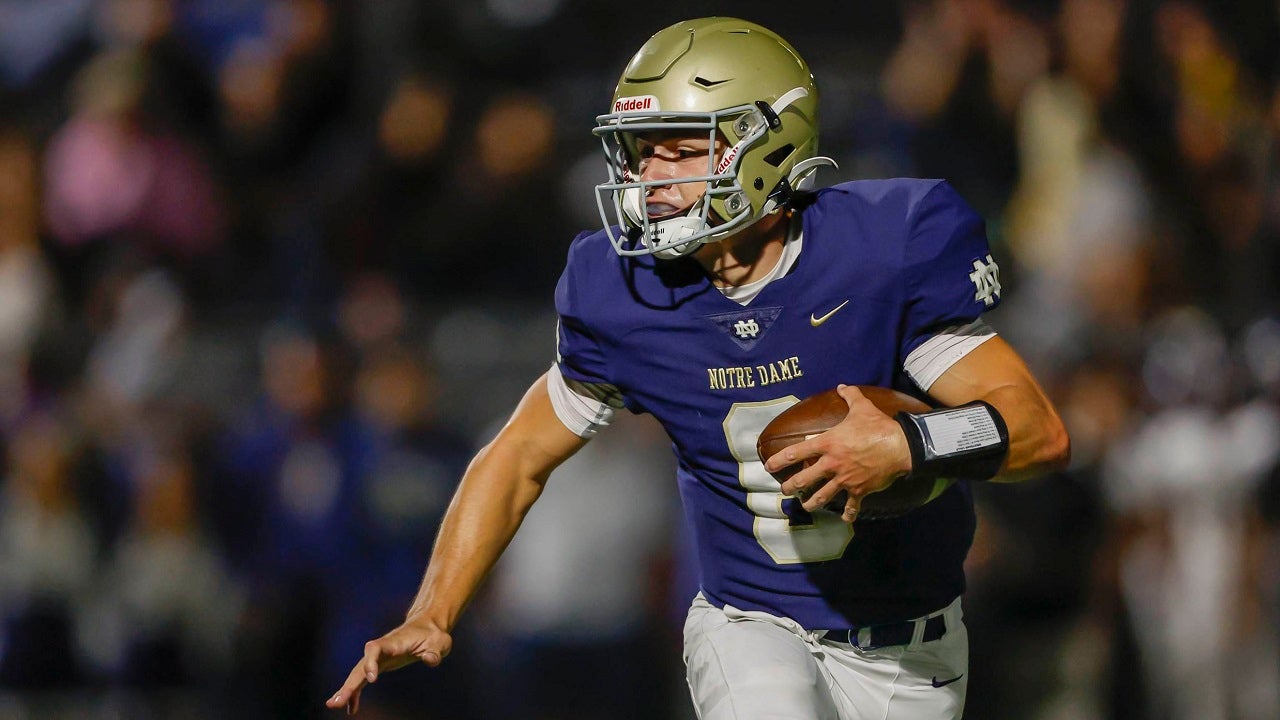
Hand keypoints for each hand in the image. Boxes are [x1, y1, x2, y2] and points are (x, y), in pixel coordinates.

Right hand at [326, 617, 451, 713]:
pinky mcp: (379, 665)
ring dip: (347, 689)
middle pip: (361, 665)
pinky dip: (356, 692)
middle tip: (336, 702)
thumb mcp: (440, 641)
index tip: (371, 679)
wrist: (427, 626)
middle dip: (348, 684)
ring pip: (358, 673)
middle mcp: (381, 649)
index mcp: (394, 642)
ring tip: (334, 705)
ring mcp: (378, 657)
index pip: (375, 649)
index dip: (370, 662)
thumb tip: (430, 660)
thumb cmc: (434, 635)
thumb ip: (435, 651)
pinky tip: (351, 708)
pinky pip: (363, 679)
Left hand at [764, 384, 910, 521]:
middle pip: (804, 479)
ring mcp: (844, 479)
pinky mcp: (859, 490)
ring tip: (806, 506)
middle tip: (785, 490)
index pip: (796, 452)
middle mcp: (832, 463)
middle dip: (791, 486)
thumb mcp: (862, 407)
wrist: (900, 446)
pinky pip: (852, 506)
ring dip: (812, 503)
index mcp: (828, 444)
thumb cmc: (878, 426)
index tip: (769, 467)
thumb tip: (843, 386)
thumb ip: (850, 395)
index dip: (780, 460)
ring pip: (822, 496)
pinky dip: (848, 514)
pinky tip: (844, 519)